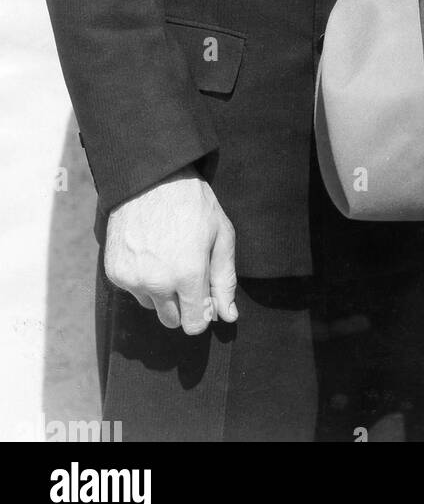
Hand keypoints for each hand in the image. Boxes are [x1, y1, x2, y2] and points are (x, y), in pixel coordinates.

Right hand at [104, 166, 237, 333]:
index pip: (194, 325)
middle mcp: (157, 282)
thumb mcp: (221, 235)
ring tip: (168, 256)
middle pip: (172, 320)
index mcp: (188, 275)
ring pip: (152, 305)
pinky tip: (150, 251)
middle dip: (183, 304)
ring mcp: (132, 278)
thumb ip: (225, 280)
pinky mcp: (114, 272)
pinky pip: (132, 290)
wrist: (151, 179)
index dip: (203, 313)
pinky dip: (142, 278)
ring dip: (161, 292)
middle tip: (187, 273)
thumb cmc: (193, 203)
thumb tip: (229, 316)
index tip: (204, 296)